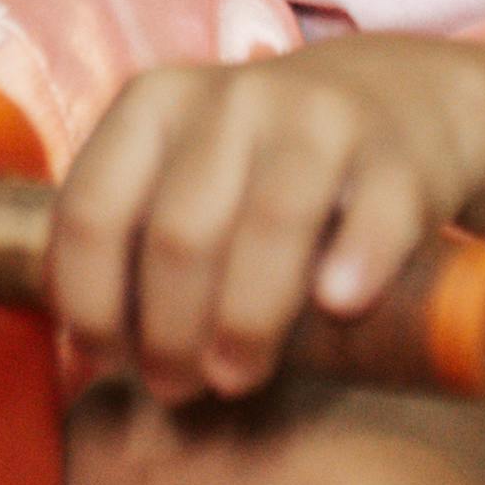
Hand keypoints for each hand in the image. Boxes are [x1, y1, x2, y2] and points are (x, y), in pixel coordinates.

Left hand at [49, 38, 484, 402]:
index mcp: (155, 104)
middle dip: (167, 332)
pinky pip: (374, 215)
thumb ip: (134, 233)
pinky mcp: (401, 154)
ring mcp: (320, 118)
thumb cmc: (265, 166)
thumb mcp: (185, 170)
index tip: (103, 357)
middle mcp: (233, 97)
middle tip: (178, 387)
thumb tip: (83, 345)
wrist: (401, 102)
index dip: (88, 299)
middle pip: (179, 234)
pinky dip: (354, 265)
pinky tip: (337, 305)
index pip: (92, 209)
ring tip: (237, 377)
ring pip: (269, 225)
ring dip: (246, 320)